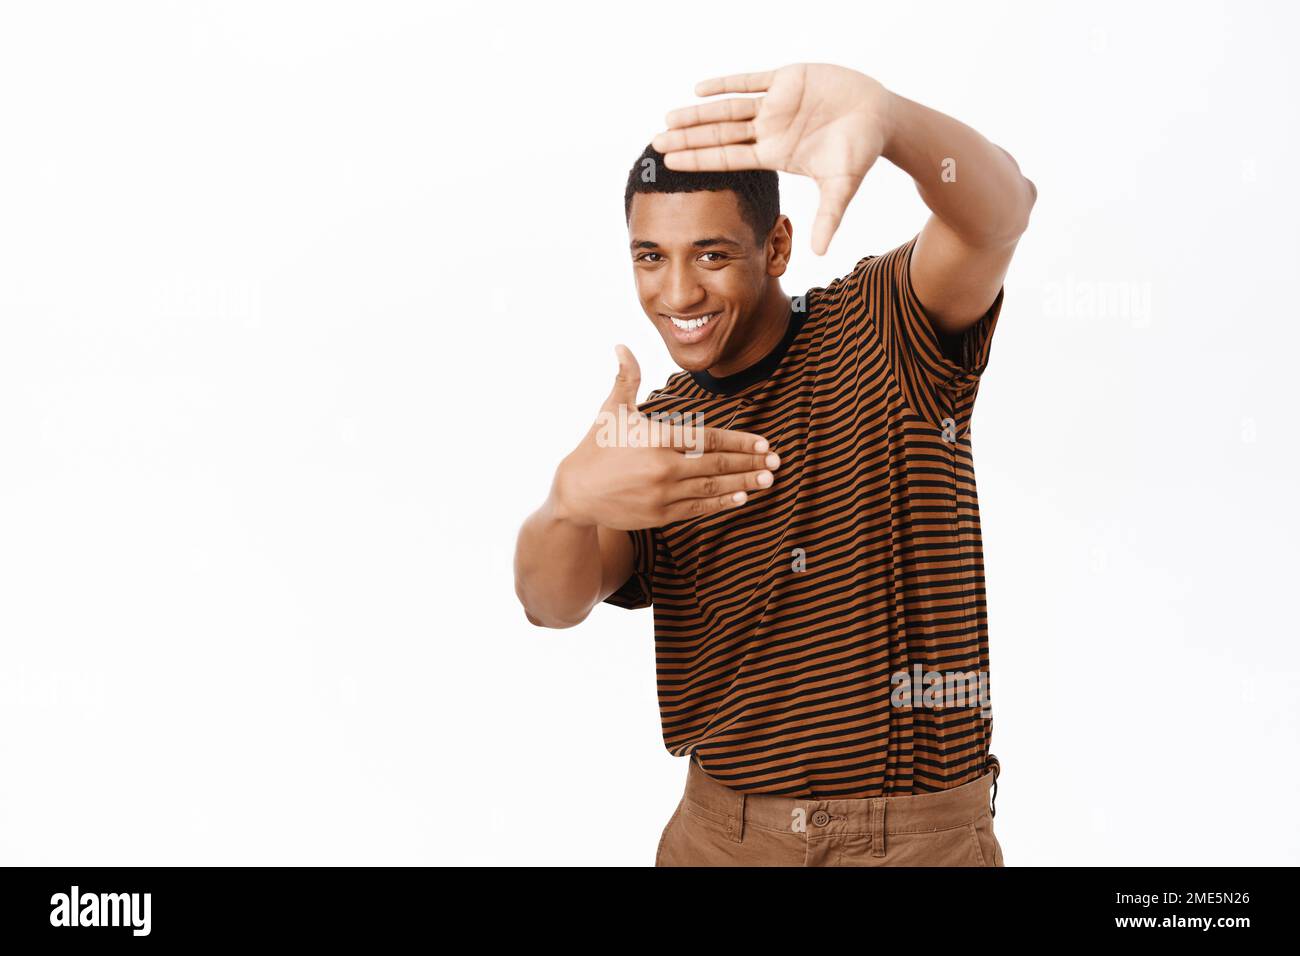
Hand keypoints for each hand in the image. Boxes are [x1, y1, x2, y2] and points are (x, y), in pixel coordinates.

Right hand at [551, 344, 780, 529]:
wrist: (575, 493)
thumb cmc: (596, 447)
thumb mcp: (611, 410)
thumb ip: (625, 378)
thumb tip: (621, 345)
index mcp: (657, 439)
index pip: (708, 439)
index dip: (740, 441)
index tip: (763, 443)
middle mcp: (663, 468)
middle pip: (717, 464)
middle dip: (750, 463)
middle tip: (776, 462)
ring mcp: (663, 494)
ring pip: (712, 488)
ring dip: (743, 483)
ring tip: (768, 480)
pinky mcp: (661, 515)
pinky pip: (699, 508)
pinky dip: (722, 502)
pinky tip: (742, 496)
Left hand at [651, 63, 893, 255]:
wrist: (881, 116)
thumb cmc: (860, 150)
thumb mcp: (842, 186)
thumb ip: (828, 218)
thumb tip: (818, 254)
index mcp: (775, 154)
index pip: (728, 159)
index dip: (699, 160)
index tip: (670, 164)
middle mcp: (769, 130)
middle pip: (720, 135)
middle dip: (688, 137)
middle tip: (656, 142)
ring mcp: (776, 104)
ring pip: (729, 109)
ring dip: (699, 113)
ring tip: (669, 117)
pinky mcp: (788, 79)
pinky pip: (751, 81)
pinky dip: (727, 84)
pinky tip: (699, 89)